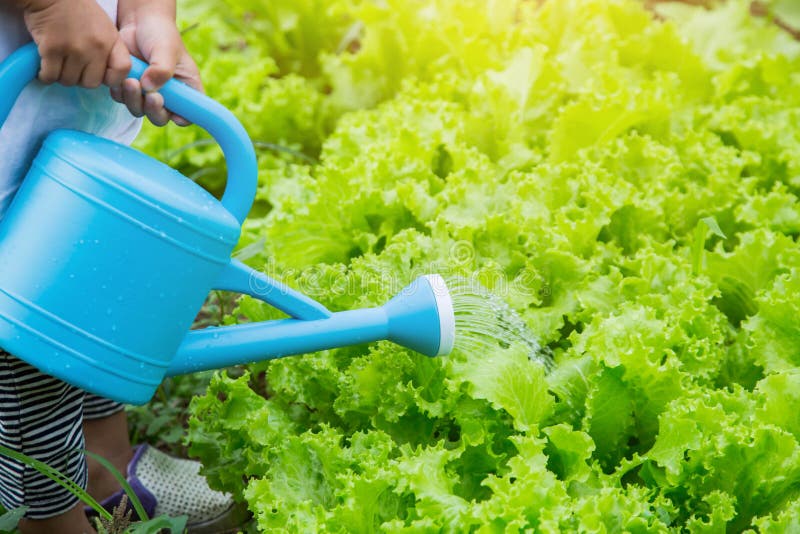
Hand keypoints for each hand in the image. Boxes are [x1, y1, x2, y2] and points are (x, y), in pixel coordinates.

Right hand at [18, 0, 130, 87]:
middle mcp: (96, 47)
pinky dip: (45, 75)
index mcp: (112, 40)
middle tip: (72, 68)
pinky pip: (50, 75)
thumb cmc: (77, 11)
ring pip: (69, 81)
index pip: (121, 71)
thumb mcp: (104, 27)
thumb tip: (105, 77)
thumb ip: (108, 50)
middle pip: (91, 83)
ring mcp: (74, 49)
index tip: (99, 74)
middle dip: (80, 79)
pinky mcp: (52, 49)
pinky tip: (45, 68)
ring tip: (58, 64)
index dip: (110, 78)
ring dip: (61, 76)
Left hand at [114, 0, 202, 125]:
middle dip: (153, 110)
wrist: (138, 21)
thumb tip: (149, 88)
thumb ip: (161, 70)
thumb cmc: (160, 33)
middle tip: (150, 96)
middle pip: (161, 117)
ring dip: (134, 100)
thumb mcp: (166, 50)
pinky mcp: (129, 87)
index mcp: (186, 88)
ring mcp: (147, 92)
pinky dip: (120, 92)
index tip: (173, 113)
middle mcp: (168, 95)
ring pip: (139, 110)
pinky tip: (122, 77)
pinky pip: (122, 99)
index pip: (189, 114)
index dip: (182, 118)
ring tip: (130, 81)